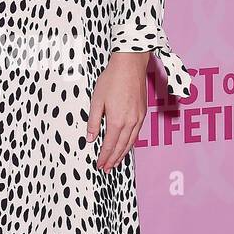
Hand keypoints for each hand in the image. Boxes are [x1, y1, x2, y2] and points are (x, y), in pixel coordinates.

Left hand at [87, 51, 149, 171]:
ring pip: (131, 142)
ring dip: (123, 154)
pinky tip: (126, 145)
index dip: (104, 156)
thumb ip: (93, 121)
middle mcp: (130, 122)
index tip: (99, 165)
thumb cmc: (111, 79)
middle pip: (121, 146)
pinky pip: (137, 133)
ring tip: (116, 162)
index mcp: (117, 120)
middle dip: (113, 159)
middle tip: (107, 169)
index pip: (110, 144)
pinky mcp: (143, 112)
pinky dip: (130, 143)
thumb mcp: (97, 100)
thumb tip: (90, 138)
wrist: (130, 65)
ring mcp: (138, 118)